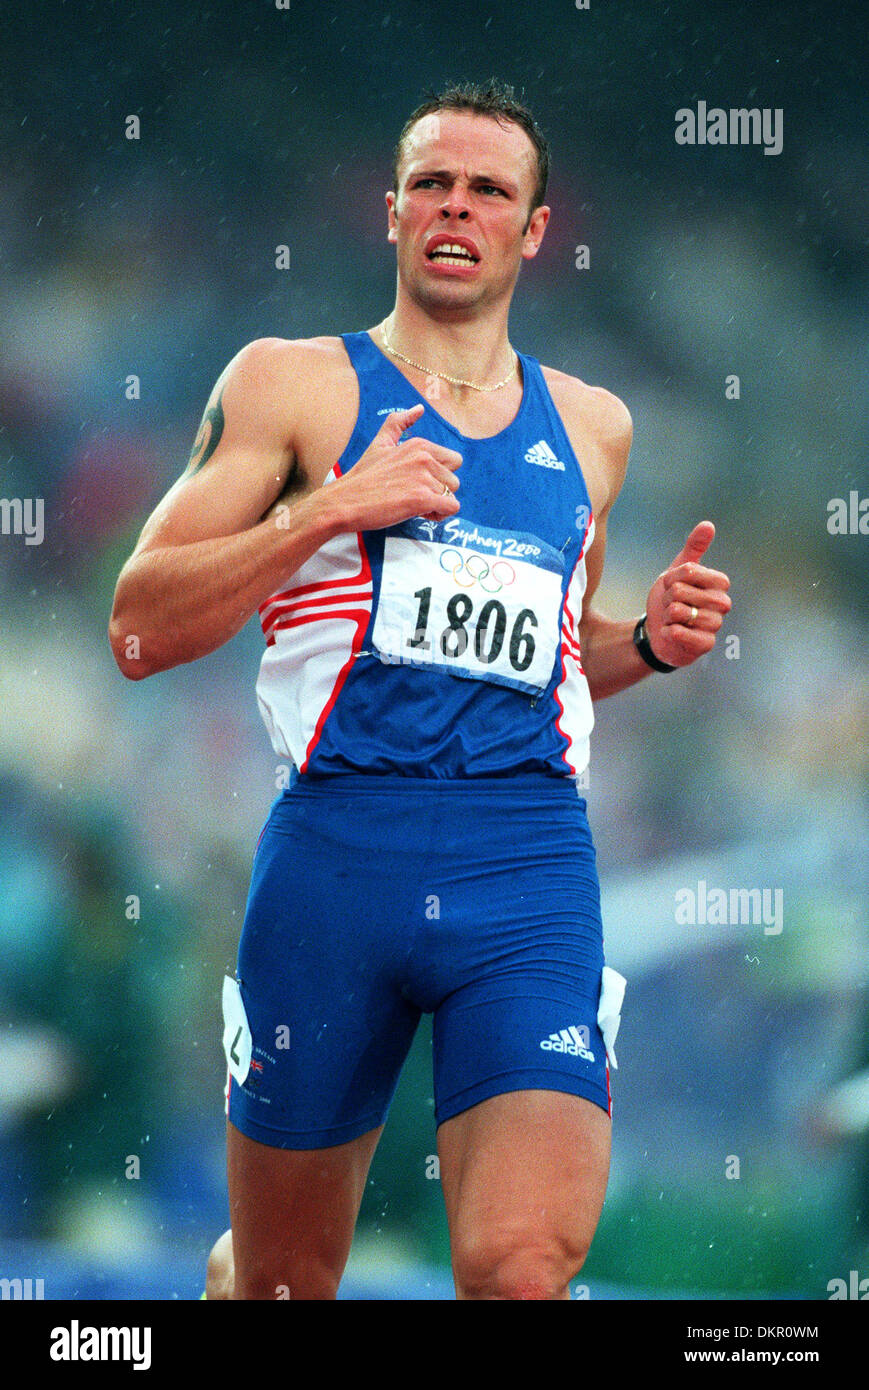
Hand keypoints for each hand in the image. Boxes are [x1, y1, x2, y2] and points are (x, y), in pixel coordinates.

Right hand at [330, 403, 461, 531]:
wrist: (345, 501)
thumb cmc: (363, 476)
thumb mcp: (380, 442)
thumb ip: (399, 422)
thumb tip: (420, 408)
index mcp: (419, 445)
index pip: (453, 460)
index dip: (438, 475)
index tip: (417, 482)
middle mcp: (424, 458)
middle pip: (454, 480)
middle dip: (439, 491)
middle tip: (415, 495)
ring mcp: (423, 478)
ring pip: (452, 495)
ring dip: (437, 505)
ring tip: (413, 505)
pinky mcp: (422, 499)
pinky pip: (451, 508)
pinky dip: (440, 515)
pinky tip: (421, 514)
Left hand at [645, 521, 730, 666]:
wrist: (658, 631)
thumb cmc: (672, 599)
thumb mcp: (678, 570)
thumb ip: (694, 548)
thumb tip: (708, 524)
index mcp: (719, 583)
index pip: (689, 571)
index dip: (672, 578)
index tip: (673, 585)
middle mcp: (722, 603)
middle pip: (680, 591)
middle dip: (668, 598)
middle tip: (672, 605)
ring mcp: (715, 624)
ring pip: (679, 611)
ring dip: (667, 615)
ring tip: (673, 619)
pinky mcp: (705, 644)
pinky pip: (681, 633)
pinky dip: (668, 631)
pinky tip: (670, 632)